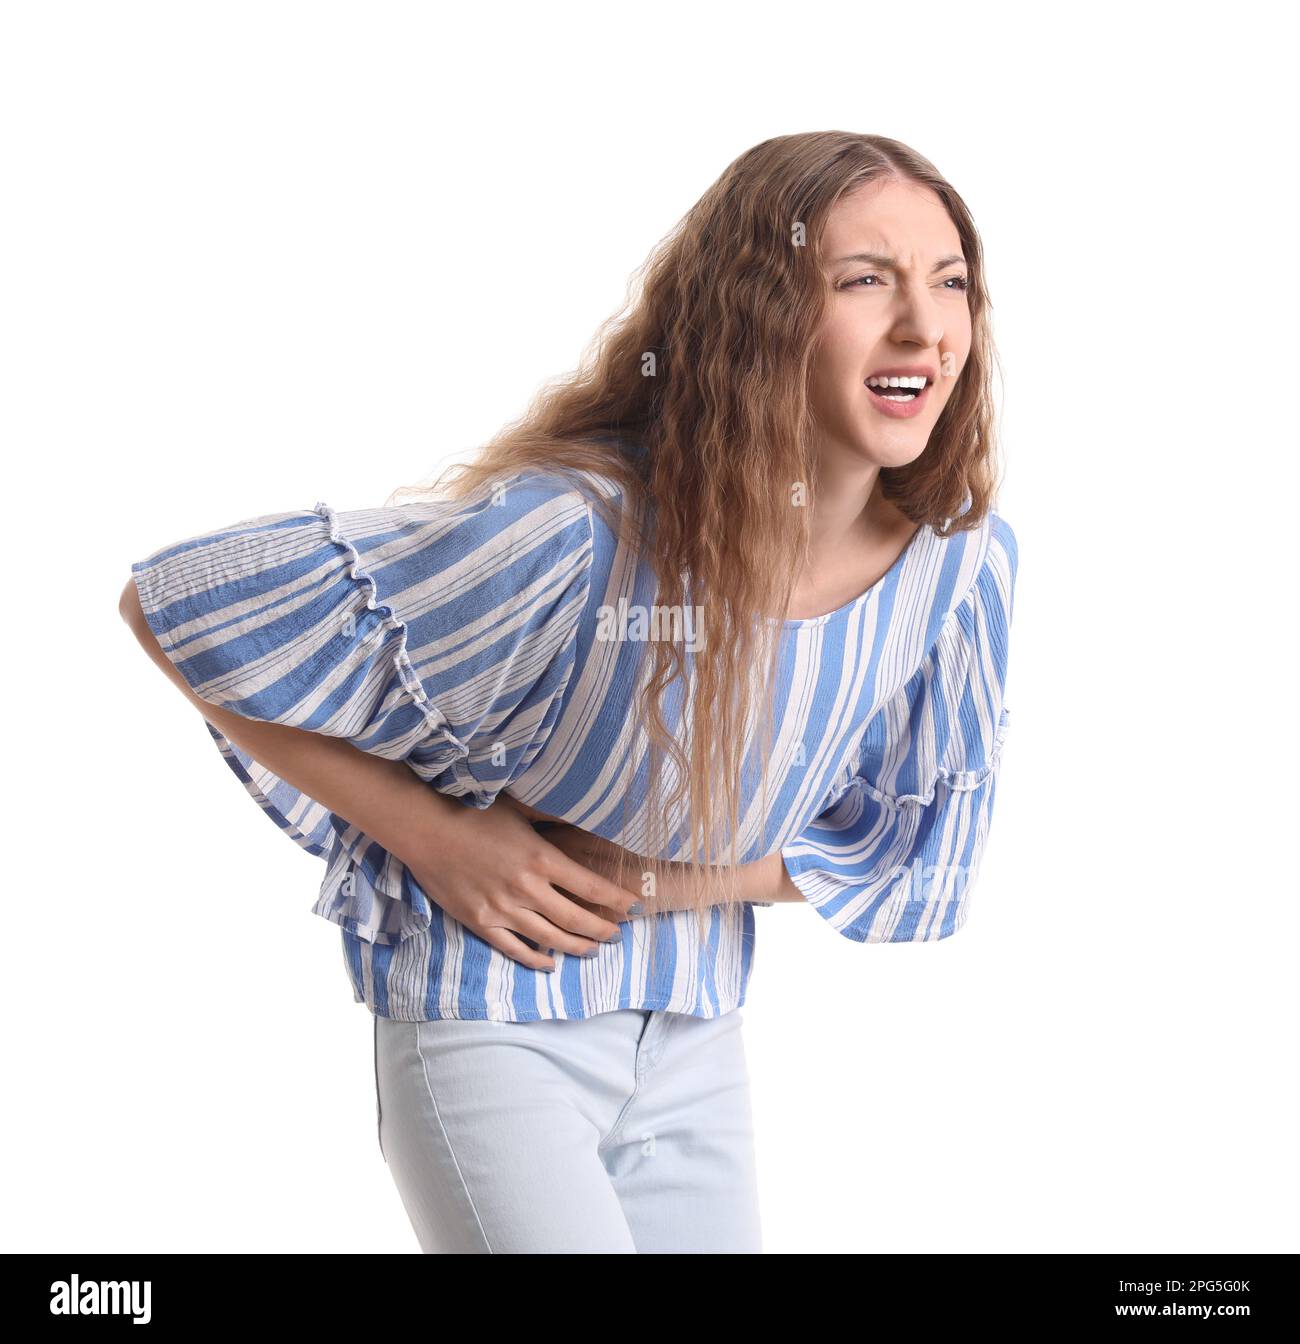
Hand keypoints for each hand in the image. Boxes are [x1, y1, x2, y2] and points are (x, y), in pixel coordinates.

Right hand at [393, 791, 642, 970]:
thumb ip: (551, 820)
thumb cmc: (473, 812)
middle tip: (618, 934)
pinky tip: (550, 963)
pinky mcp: (480, 922)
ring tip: (593, 949)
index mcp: (541, 858)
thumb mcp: (520, 810)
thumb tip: (580, 819)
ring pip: (549, 938)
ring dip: (576, 946)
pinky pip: (514, 948)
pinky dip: (535, 958)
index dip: (618, 900)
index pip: (591, 887)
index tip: (635, 906)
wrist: (424, 828)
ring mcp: (502, 909)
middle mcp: (527, 888)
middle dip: (602, 929)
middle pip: (576, 920)